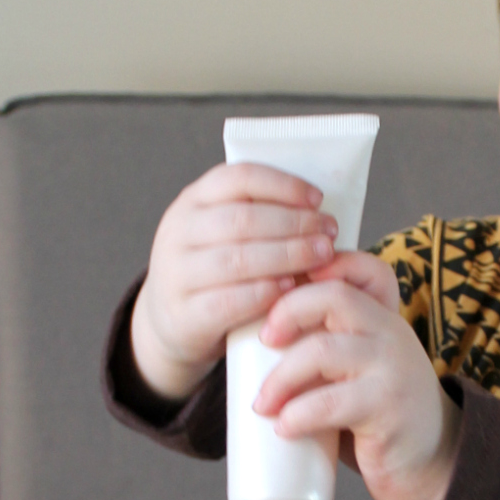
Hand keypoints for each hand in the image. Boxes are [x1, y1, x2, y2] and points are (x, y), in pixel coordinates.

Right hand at [129, 163, 339, 401]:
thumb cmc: (215, 271)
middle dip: (294, 224)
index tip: (318, 200)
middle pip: (242, 219)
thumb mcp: (224, 234)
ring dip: (287, 256)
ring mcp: (176, 273)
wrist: (170, 321)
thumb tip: (319, 211)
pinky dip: (264, 293)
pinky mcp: (184, 314)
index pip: (239, 178)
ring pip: (237, 259)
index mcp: (194, 200)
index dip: (283, 185)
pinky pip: (229, 301)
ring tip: (322, 257)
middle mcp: (179, 231)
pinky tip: (291, 288)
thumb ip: (260, 217)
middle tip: (329, 233)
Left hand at [254, 252, 459, 499]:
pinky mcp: (388, 409)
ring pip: (323, 351)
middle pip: (334, 296)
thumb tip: (253, 332)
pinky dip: (297, 415)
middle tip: (262, 341)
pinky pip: (330, 403)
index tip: (281, 289)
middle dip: (286, 312)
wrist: (432, 461)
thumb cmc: (380, 413)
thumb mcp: (360, 367)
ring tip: (263, 404)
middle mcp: (392, 334)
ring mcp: (393, 369)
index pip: (362, 268)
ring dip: (281, 378)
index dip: (319, 265)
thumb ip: (328, 343)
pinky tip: (284, 427)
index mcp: (384, 318)